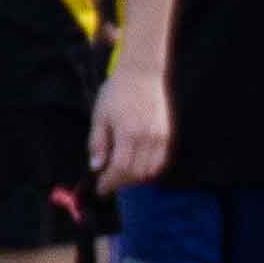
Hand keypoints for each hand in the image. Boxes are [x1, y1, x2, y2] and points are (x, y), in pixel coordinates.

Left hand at [91, 63, 170, 190]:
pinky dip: (148, 170)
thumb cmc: (117, 92)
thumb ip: (98, 143)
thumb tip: (96, 166)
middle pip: (135, 174)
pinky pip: (160, 162)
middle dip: (120, 182)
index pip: (120, 168)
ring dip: (134, 178)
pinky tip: (136, 166)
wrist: (143, 73)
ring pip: (150, 171)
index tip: (100, 189)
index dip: (109, 182)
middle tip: (108, 181)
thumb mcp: (100, 115)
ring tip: (121, 173)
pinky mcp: (167, 136)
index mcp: (129, 133)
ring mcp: (160, 138)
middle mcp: (148, 138)